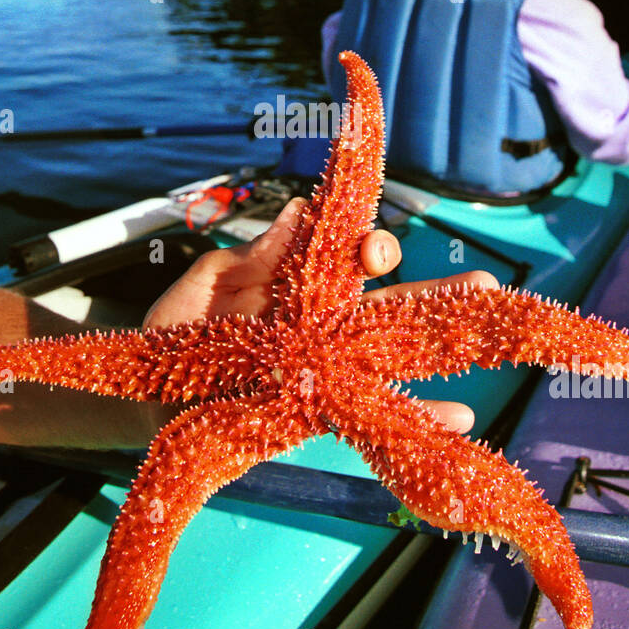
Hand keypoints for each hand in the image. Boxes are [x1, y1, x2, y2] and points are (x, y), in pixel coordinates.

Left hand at [145, 198, 493, 434]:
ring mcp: (326, 369)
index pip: (348, 260)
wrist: (144, 400)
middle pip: (388, 307)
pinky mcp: (319, 411)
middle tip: (484, 283)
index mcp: (297, 286)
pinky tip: (459, 415)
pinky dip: (418, 414)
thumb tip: (298, 212)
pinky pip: (374, 411)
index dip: (368, 250)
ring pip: (393, 354)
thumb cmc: (175, 335)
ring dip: (440, 350)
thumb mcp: (203, 287)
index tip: (374, 254)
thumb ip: (250, 258)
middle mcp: (321, 326)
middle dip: (435, 293)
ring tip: (484, 348)